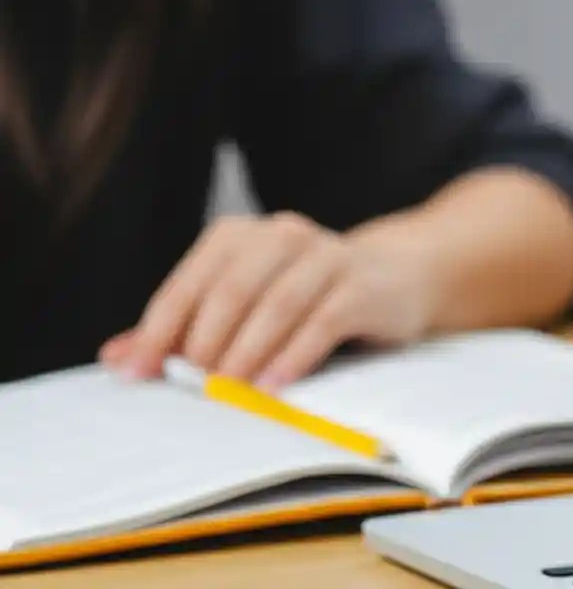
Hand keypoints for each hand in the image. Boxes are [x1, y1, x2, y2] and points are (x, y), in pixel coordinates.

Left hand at [100, 212, 432, 389]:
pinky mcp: (362, 286)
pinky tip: (275, 387)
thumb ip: (187, 328)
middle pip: (232, 289)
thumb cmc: (312, 296)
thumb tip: (119, 357)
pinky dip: (294, 356)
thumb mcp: (249, 304)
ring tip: (230, 391)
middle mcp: (284, 235)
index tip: (136, 371)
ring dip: (248, 352)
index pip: (191, 282)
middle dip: (206, 342)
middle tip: (193, 385)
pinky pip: (323, 321)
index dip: (159, 328)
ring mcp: (328, 257)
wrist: (400, 276)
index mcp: (245, 235)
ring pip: (277, 303)